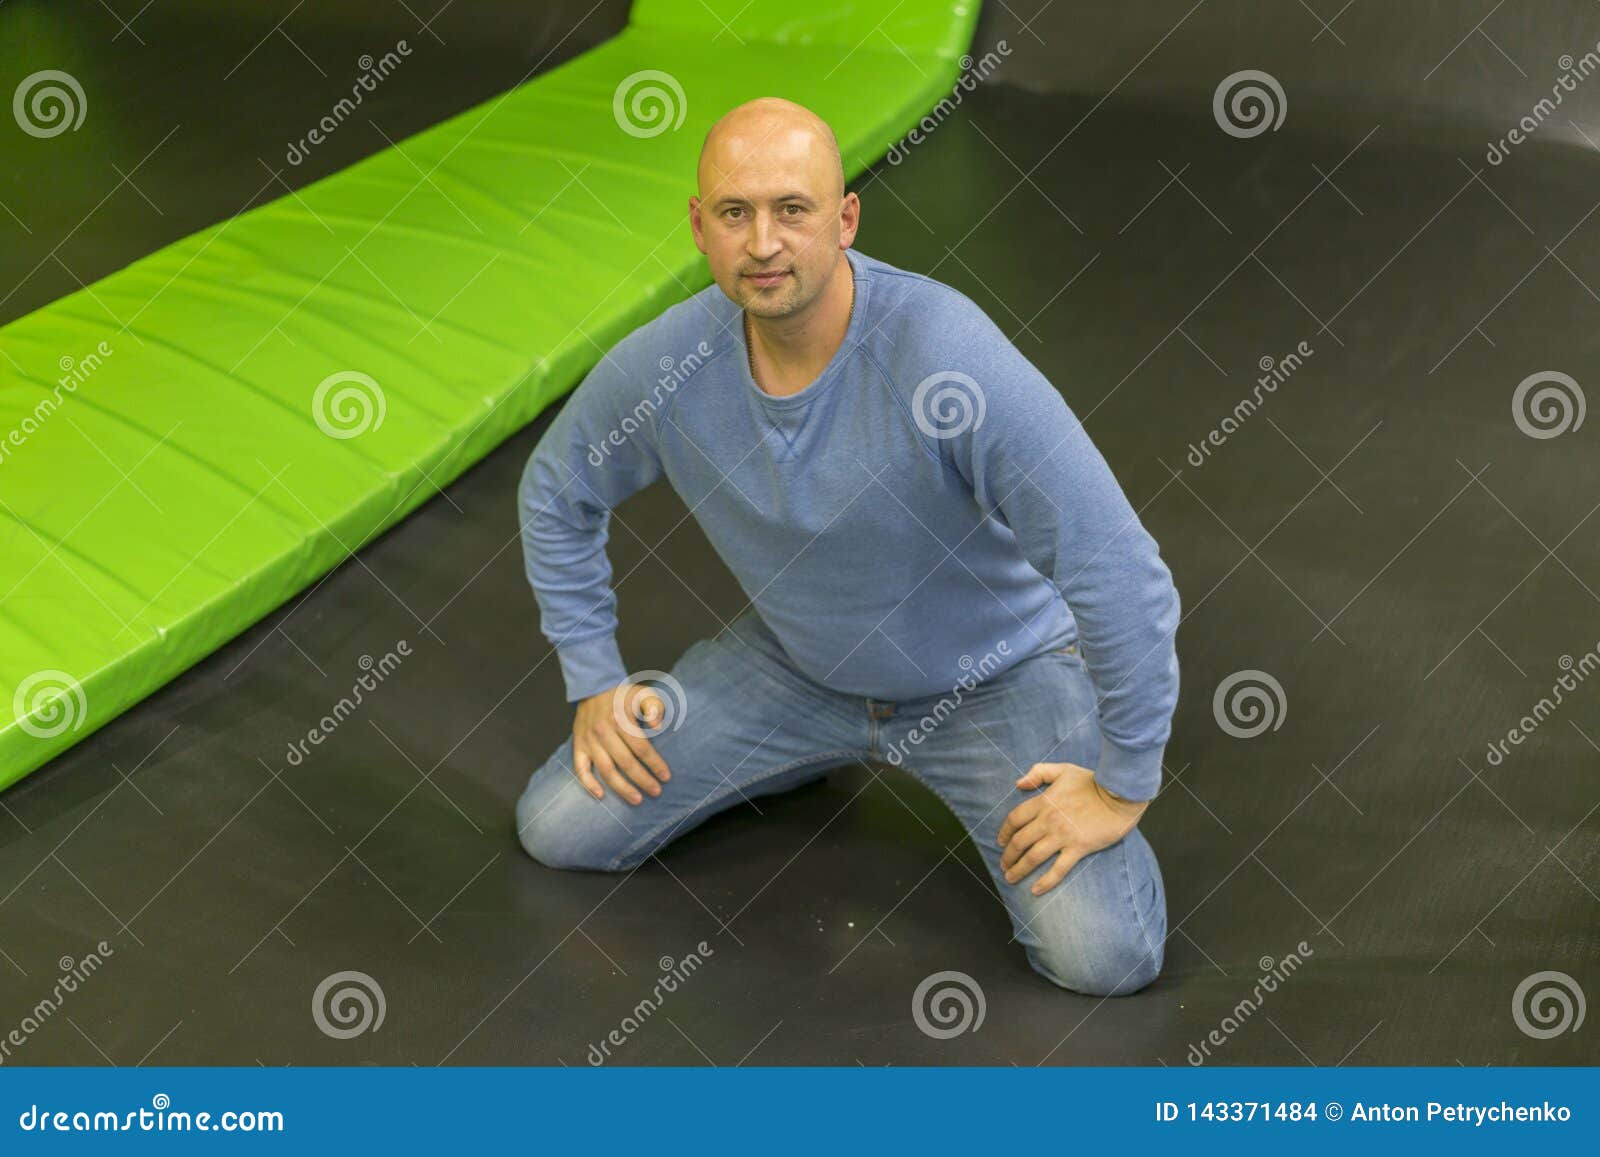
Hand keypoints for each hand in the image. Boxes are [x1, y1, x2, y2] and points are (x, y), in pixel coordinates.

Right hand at [571, 682, 671, 804]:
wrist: (593, 688)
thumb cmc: (623, 696)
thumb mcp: (643, 693)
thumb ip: (654, 706)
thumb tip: (657, 725)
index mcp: (620, 719)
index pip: (641, 748)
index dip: (655, 764)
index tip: (666, 777)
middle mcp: (603, 732)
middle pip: (625, 763)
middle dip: (642, 780)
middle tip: (656, 792)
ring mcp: (589, 740)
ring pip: (606, 770)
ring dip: (621, 788)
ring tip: (637, 799)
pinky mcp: (578, 746)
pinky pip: (580, 768)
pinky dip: (588, 784)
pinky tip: (601, 796)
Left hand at [997, 762, 1148, 895]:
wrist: (1119, 795)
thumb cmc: (1093, 782)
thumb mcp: (1063, 770)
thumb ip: (1038, 773)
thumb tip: (1017, 783)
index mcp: (1044, 802)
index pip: (1015, 819)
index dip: (1004, 832)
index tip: (1000, 842)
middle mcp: (1049, 821)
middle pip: (1020, 841)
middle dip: (1008, 855)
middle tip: (1004, 865)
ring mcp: (1062, 836)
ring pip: (1033, 857)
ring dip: (1019, 869)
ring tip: (1011, 878)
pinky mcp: (1078, 848)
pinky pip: (1058, 869)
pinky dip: (1045, 881)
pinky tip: (1035, 890)